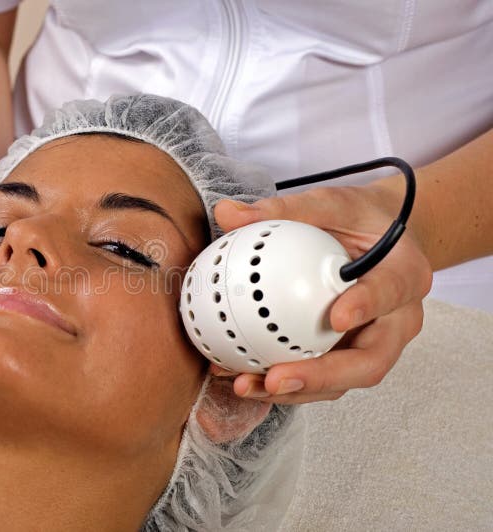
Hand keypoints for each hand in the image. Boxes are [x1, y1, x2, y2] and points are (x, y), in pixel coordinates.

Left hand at [211, 184, 432, 403]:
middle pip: (371, 361)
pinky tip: (243, 377)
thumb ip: (284, 209)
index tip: (336, 317)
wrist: (378, 241)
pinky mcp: (349, 357)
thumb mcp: (329, 203)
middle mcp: (397, 320)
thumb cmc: (357, 221)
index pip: (390, 292)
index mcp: (404, 274)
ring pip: (343, 380)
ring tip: (247, 385)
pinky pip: (321, 378)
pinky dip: (285, 382)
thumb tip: (227, 213)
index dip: (367, 306)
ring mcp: (374, 345)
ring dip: (296, 389)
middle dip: (323, 376)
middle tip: (276, 379)